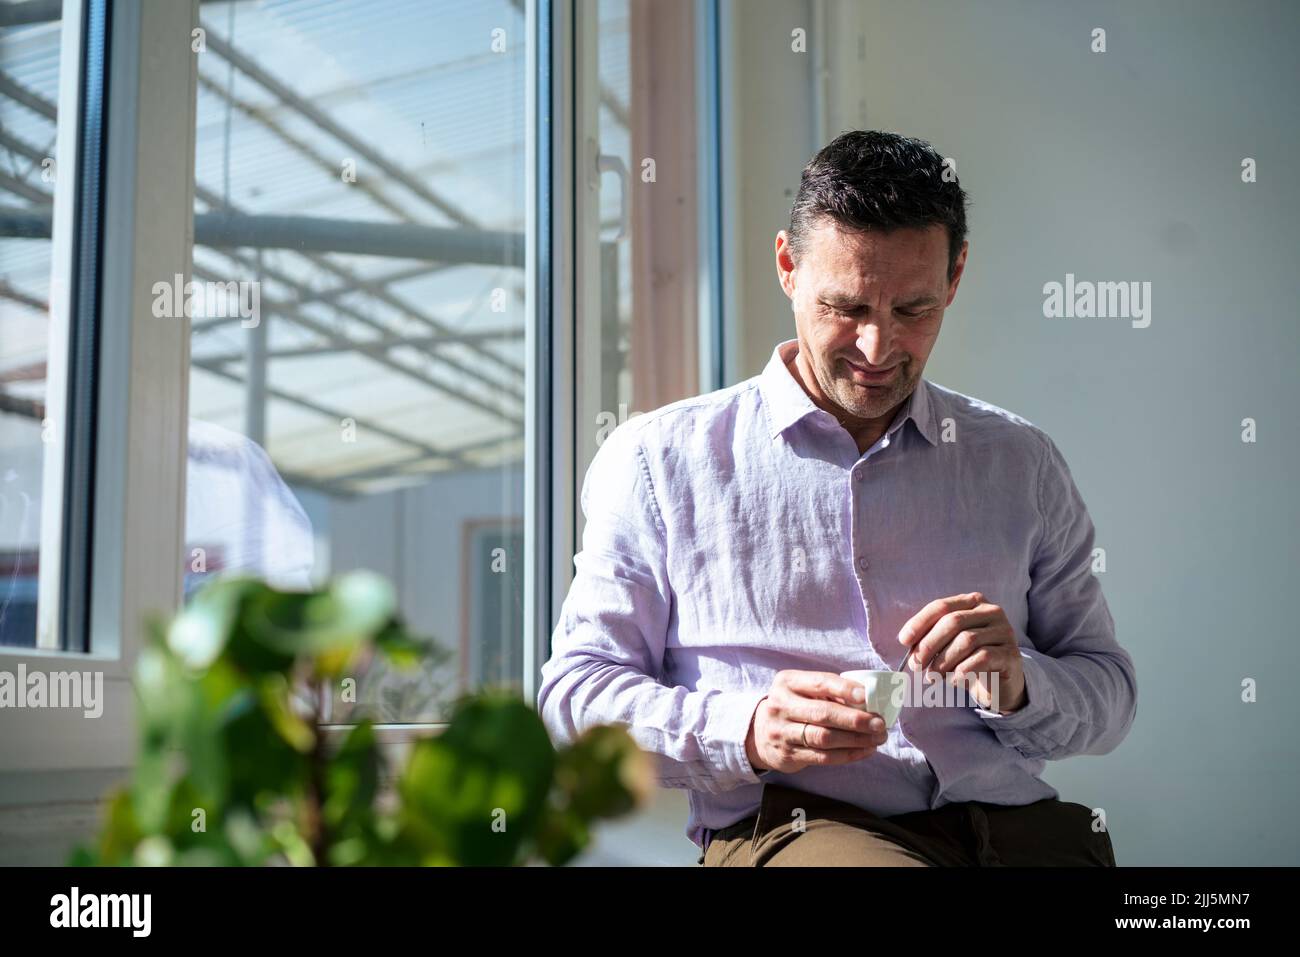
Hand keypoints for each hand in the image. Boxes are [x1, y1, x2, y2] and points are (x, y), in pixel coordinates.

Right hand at [745, 670, 887, 772]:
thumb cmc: (793, 706)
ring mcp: (782, 732)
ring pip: (825, 738)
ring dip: (856, 740)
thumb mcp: (802, 690)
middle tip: (879, 724)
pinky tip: (864, 751)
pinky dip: (848, 755)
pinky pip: (823, 757)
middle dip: (856, 720)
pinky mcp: (788, 755)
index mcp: (787, 682)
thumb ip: (829, 692)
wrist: (759, 733)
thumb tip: (868, 700)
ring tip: (877, 739)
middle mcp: (781, 706)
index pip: (819, 683)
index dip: (844, 689)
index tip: (866, 696)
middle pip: (823, 714)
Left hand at [897, 592, 1025, 713]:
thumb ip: (931, 638)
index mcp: (972, 602)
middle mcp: (991, 611)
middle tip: (916, 665)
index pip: (941, 606)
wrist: (1000, 683)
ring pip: (966, 640)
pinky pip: (983, 658)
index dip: (920, 622)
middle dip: (929, 644)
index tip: (904, 641)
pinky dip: (963, 670)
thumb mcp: (948, 644)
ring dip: (943, 661)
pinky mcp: (1011, 654)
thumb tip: (908, 644)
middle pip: (953, 622)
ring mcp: (1004, 632)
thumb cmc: (968, 659)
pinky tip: (953, 680)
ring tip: (932, 676)